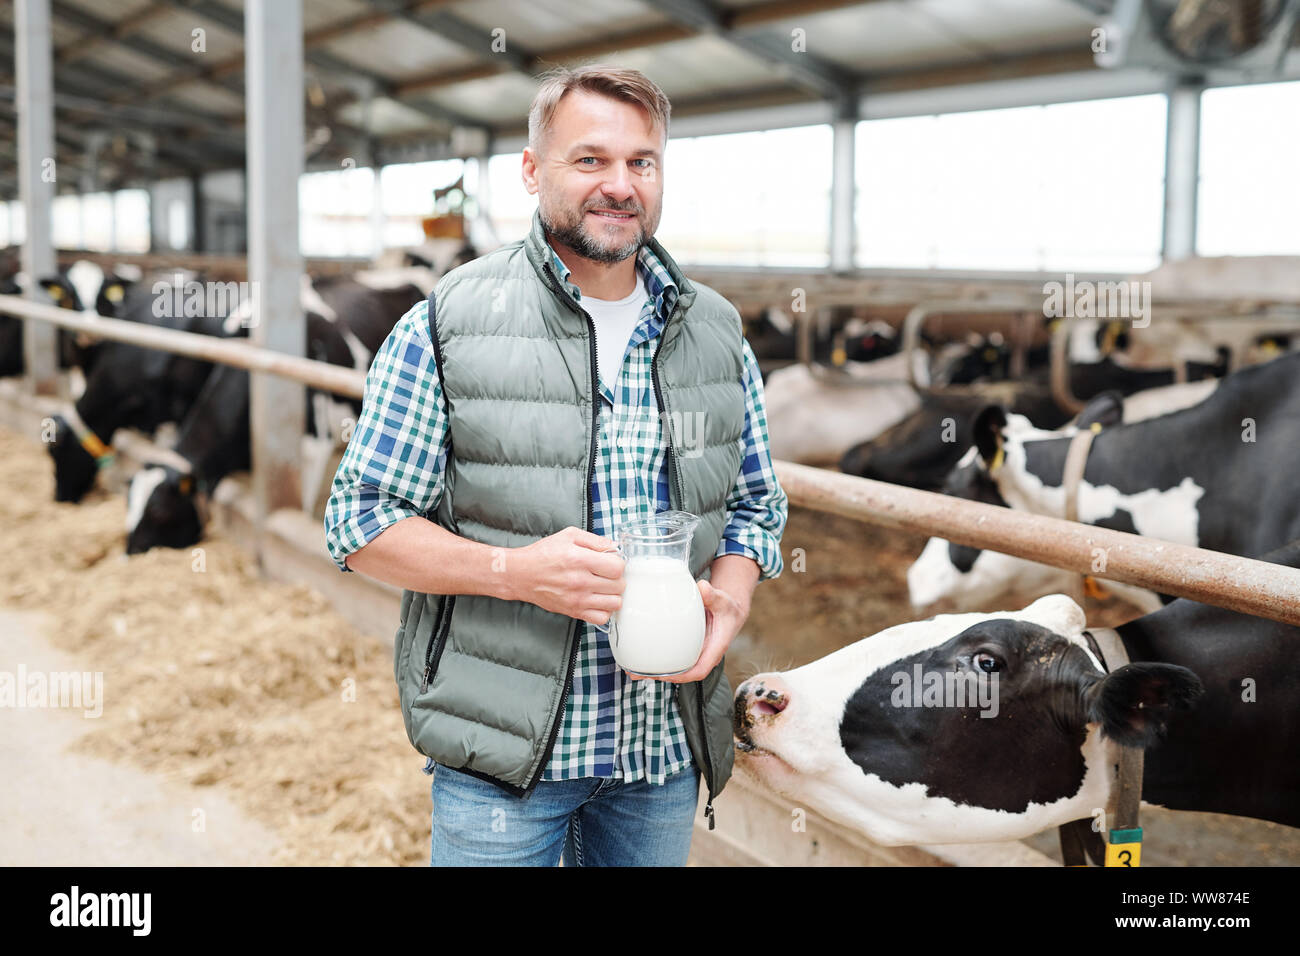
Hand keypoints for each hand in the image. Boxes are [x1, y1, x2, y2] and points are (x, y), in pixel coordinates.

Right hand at [508, 526, 624, 625]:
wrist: (520, 574)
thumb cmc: (543, 554)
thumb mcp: (569, 536)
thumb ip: (595, 540)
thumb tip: (615, 548)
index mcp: (580, 560)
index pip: (617, 567)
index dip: (618, 563)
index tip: (610, 562)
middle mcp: (580, 582)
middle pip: (619, 585)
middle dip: (616, 578)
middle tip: (606, 574)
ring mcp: (577, 600)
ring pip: (615, 603)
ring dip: (613, 595)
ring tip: (604, 587)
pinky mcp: (573, 612)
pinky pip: (601, 618)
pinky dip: (604, 610)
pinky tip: (597, 600)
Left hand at [625, 579, 747, 682]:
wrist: (729, 611)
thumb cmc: (726, 608)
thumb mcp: (722, 601)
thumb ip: (713, 595)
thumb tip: (702, 588)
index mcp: (714, 649)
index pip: (700, 670)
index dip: (683, 675)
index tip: (666, 675)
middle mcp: (704, 655)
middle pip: (682, 674)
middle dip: (661, 676)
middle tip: (638, 673)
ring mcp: (695, 653)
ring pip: (676, 668)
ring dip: (656, 671)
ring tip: (633, 670)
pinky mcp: (688, 649)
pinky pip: (674, 658)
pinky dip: (658, 660)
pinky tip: (641, 657)